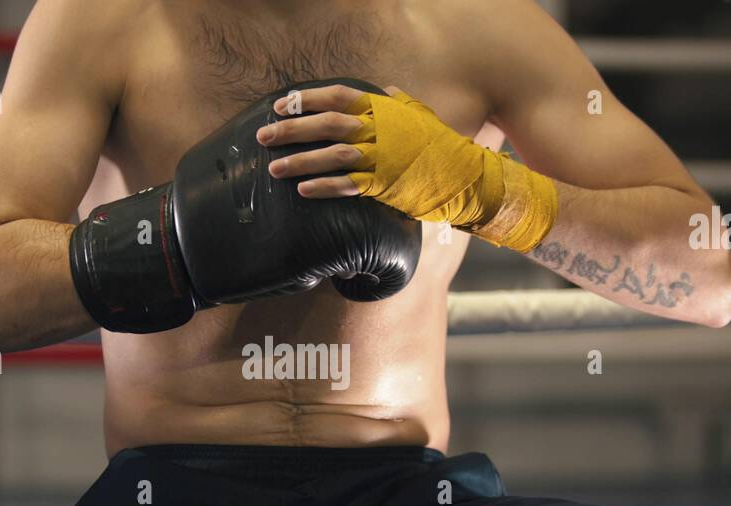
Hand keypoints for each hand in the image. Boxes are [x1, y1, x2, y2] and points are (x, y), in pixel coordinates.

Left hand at [257, 83, 558, 251]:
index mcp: (384, 109)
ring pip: (332, 155)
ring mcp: (382, 157)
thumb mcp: (421, 114)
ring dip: (299, 161)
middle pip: (327, 124)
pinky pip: (347, 185)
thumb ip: (397, 101)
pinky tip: (302, 191)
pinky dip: (323, 186)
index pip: (338, 97)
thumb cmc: (442, 145)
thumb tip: (380, 90)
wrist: (468, 175)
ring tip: (272, 168)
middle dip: (291, 129)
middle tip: (262, 136)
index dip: (306, 99)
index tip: (280, 103)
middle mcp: (380, 130)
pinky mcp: (385, 185)